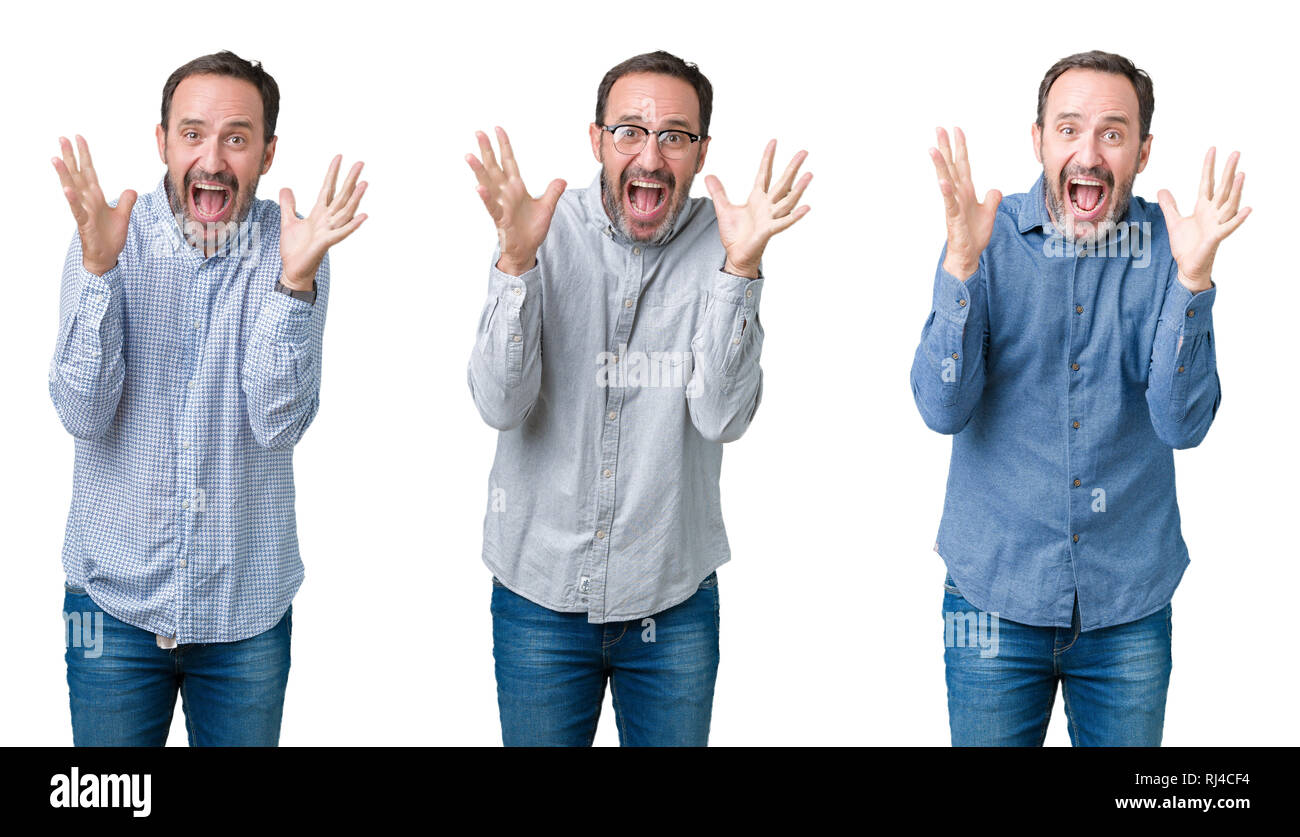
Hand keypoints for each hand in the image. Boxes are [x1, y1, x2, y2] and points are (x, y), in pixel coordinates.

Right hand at [51, 135, 136, 275]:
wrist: (106, 257)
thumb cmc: (110, 237)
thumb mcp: (123, 216)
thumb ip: (126, 201)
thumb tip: (132, 189)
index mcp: (96, 196)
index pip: (89, 171)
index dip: (85, 155)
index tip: (79, 138)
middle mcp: (87, 200)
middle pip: (77, 174)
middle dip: (70, 156)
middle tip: (62, 137)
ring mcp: (84, 210)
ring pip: (72, 189)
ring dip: (65, 174)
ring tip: (56, 158)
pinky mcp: (84, 223)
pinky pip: (77, 209)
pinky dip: (73, 199)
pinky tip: (67, 189)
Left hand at [279, 155, 367, 290]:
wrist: (293, 270)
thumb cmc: (294, 249)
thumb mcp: (288, 221)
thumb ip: (288, 204)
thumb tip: (286, 188)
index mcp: (319, 214)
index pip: (327, 189)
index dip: (332, 173)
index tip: (339, 157)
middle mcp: (327, 220)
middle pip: (341, 196)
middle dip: (350, 179)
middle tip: (360, 163)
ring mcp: (329, 231)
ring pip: (345, 211)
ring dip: (355, 198)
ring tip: (364, 183)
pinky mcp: (326, 242)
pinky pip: (342, 232)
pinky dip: (353, 225)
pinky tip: (363, 216)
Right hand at [466, 127, 564, 276]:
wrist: (527, 250)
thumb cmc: (532, 230)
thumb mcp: (547, 208)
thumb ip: (553, 192)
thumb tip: (562, 179)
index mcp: (516, 187)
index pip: (509, 161)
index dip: (504, 145)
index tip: (498, 129)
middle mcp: (506, 193)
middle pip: (494, 167)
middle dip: (487, 150)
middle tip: (478, 132)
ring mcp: (501, 204)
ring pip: (487, 183)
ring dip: (479, 170)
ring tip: (469, 156)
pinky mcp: (501, 218)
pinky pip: (492, 206)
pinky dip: (486, 197)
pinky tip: (479, 187)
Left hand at [704, 139, 810, 278]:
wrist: (736, 255)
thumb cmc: (735, 235)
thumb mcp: (723, 209)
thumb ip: (718, 192)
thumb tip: (708, 175)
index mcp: (757, 198)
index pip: (764, 173)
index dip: (768, 158)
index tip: (774, 141)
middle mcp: (767, 205)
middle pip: (782, 182)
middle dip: (792, 167)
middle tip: (804, 152)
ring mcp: (770, 218)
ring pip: (787, 200)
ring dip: (799, 188)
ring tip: (809, 175)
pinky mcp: (769, 231)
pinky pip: (784, 222)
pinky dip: (795, 216)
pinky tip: (806, 207)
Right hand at [929, 127, 1000, 280]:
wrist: (968, 254)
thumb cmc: (974, 235)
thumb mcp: (989, 213)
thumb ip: (992, 199)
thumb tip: (995, 189)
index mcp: (966, 190)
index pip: (963, 164)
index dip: (961, 147)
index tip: (956, 130)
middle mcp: (958, 194)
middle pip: (951, 166)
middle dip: (946, 147)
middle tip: (939, 128)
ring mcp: (954, 204)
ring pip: (946, 180)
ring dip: (940, 164)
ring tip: (933, 148)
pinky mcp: (954, 216)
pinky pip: (950, 202)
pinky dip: (946, 192)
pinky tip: (943, 181)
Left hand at [1157, 147, 1249, 292]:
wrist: (1187, 266)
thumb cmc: (1186, 245)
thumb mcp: (1174, 222)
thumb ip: (1169, 205)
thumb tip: (1162, 189)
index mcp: (1203, 207)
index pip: (1207, 182)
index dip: (1209, 167)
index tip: (1212, 150)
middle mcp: (1213, 213)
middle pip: (1222, 188)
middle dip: (1228, 171)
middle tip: (1235, 152)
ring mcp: (1217, 224)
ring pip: (1229, 204)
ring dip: (1235, 190)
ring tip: (1241, 174)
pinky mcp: (1217, 237)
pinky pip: (1229, 226)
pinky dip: (1238, 218)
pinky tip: (1247, 209)